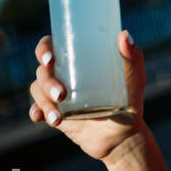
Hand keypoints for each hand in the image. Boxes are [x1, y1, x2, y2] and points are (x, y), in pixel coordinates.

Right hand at [27, 31, 149, 163]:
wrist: (122, 136)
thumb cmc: (130, 102)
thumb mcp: (135, 80)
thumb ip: (133, 58)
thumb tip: (124, 34)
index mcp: (79, 61)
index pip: (53, 47)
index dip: (44, 49)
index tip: (50, 59)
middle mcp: (64, 74)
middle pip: (42, 70)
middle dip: (47, 81)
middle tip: (61, 94)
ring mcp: (57, 94)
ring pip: (37, 90)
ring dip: (44, 101)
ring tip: (58, 117)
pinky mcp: (54, 112)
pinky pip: (36, 110)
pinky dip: (37, 112)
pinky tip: (41, 118)